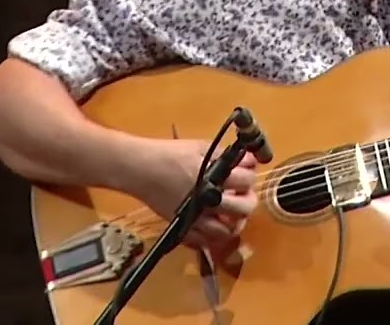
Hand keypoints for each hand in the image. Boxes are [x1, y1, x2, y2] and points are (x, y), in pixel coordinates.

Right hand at [126, 139, 258, 256]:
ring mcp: (196, 218)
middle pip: (244, 209)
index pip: (246, 180)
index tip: (245, 171)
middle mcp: (208, 201)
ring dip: (233, 221)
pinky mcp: (183, 228)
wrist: (140, 169)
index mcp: (214, 178)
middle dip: (247, 200)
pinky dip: (213, 236)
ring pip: (227, 231)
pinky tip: (213, 224)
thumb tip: (249, 160)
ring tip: (230, 212)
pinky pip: (204, 242)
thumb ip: (225, 155)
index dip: (249, 174)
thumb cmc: (170, 154)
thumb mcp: (200, 147)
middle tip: (241, 193)